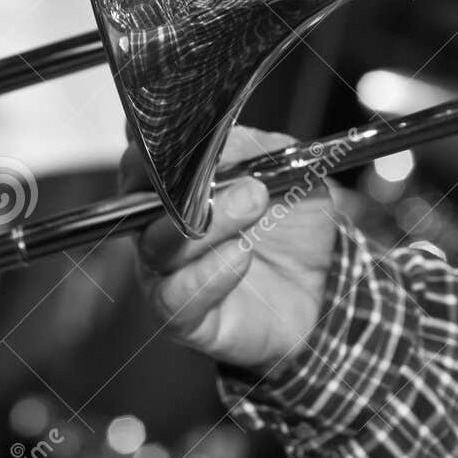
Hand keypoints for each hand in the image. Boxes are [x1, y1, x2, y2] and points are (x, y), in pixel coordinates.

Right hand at [126, 127, 337, 372]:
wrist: (318, 285)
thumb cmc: (289, 225)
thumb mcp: (286, 171)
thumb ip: (254, 150)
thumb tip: (225, 138)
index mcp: (170, 189)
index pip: (139, 164)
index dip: (153, 150)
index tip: (188, 140)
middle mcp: (156, 230)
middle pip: (142, 204)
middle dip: (183, 185)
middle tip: (240, 177)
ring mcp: (165, 275)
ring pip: (160, 248)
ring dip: (208, 224)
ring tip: (253, 204)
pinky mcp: (183, 318)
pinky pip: (177, 298)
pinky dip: (209, 274)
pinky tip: (241, 255)